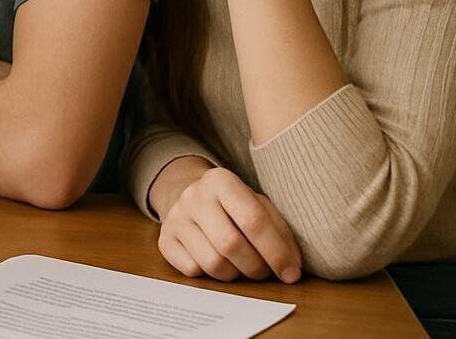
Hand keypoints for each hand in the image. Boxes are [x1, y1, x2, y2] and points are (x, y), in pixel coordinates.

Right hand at [152, 159, 302, 283]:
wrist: (190, 199)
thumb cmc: (234, 207)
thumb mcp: (259, 206)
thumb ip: (279, 232)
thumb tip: (291, 269)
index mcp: (221, 180)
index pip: (253, 221)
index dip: (277, 253)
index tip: (291, 274)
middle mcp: (194, 196)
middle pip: (230, 245)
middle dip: (256, 267)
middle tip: (264, 271)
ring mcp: (175, 218)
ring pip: (212, 263)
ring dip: (235, 275)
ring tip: (242, 267)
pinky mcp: (164, 240)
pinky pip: (192, 270)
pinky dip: (211, 275)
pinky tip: (218, 262)